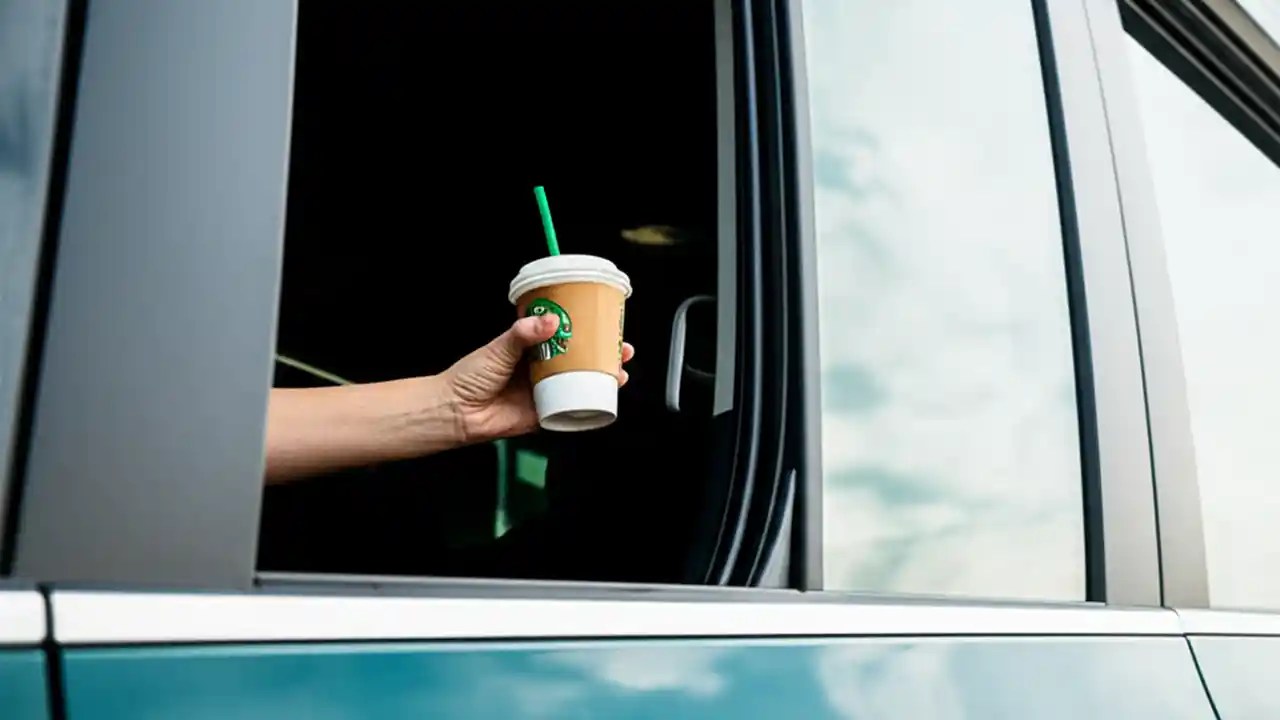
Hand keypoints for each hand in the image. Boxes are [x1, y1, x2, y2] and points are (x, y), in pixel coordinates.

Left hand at [443, 314, 634, 442]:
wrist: (455, 411)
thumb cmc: (469, 377)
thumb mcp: (498, 347)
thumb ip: (523, 334)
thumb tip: (550, 322)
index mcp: (531, 350)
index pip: (565, 337)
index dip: (586, 331)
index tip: (604, 324)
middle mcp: (541, 370)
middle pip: (580, 361)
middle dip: (603, 356)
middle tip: (620, 349)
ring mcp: (544, 393)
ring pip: (580, 385)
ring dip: (602, 380)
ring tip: (618, 372)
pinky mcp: (543, 415)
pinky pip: (570, 412)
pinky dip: (587, 407)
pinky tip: (602, 400)